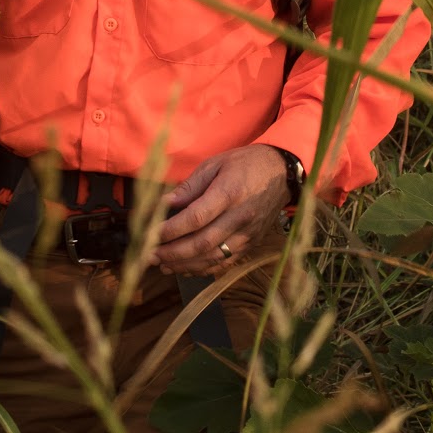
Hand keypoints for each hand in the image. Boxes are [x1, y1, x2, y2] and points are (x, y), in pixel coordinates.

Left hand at [152, 145, 289, 275]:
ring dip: (184, 264)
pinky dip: (203, 269)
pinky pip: (225, 262)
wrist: (283, 173)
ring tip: (162, 264)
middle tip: (149, 254)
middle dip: (172, 252)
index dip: (170, 230)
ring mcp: (248, 233)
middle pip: (202, 243)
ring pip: (213, 257)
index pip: (195, 218)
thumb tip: (164, 203)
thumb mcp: (215, 164)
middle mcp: (240, 217)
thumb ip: (190, 187)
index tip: (150, 233)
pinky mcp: (252, 243)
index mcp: (229, 193)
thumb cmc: (246, 164)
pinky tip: (185, 268)